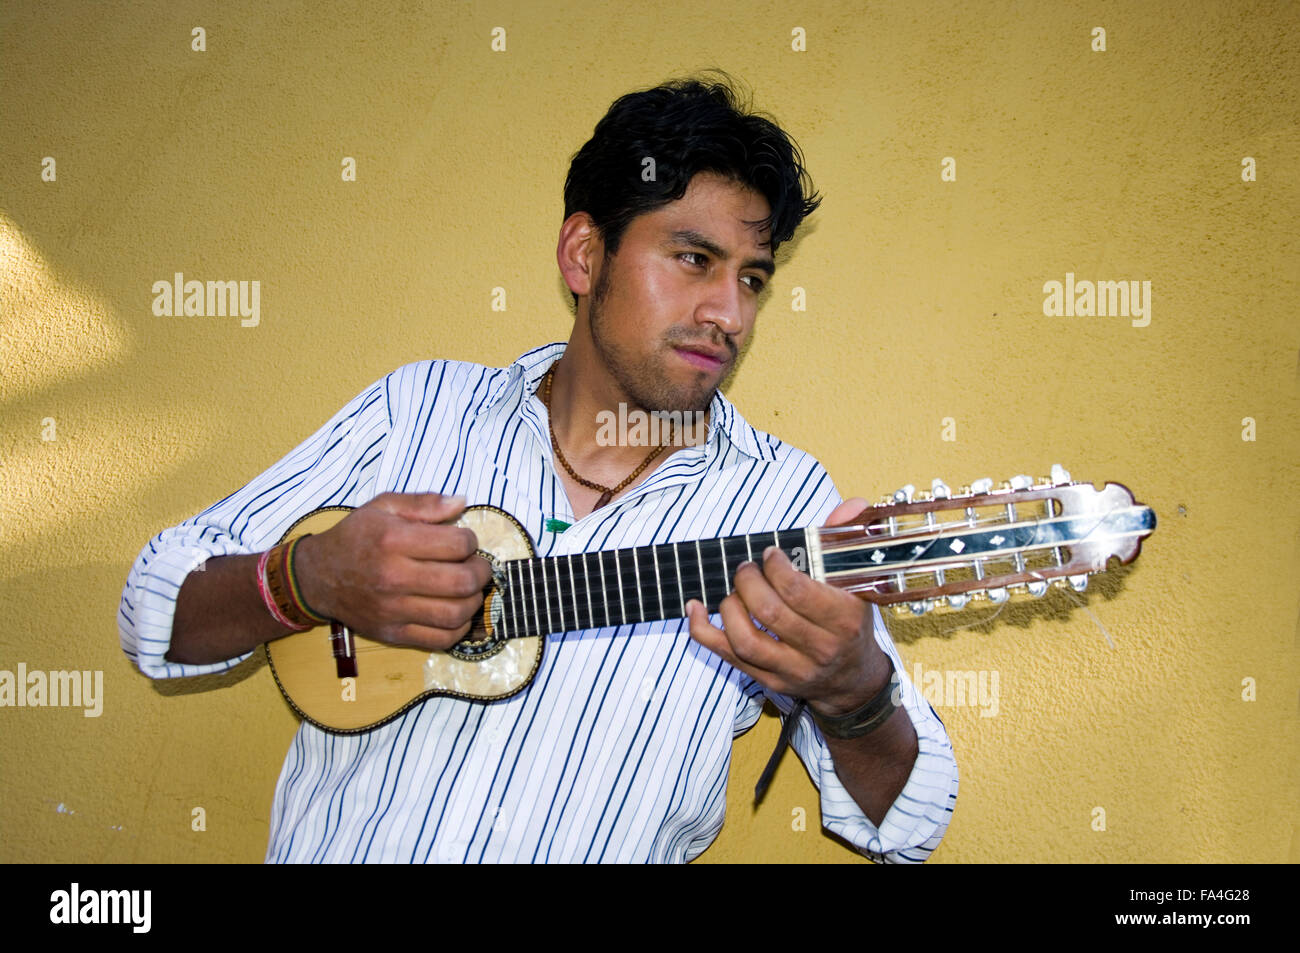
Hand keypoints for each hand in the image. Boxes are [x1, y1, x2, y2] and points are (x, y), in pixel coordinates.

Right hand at [292, 492, 491, 650]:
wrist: (318, 577)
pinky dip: (459, 628)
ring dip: (474, 601)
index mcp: (394, 540)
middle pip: (462, 582)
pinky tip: (457, 612)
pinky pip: (440, 639)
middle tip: (477, 566)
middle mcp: (394, 577)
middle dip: (481, 572)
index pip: (457, 545)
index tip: (465, 542)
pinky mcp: (393, 633)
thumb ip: (424, 503)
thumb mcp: (383, 507)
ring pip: (455, 615)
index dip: (471, 542)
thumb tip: (462, 502)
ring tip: (469, 589)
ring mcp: (393, 610)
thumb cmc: (355, 537)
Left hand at [684, 497, 889, 713]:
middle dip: (748, 581)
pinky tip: (695, 607)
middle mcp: (819, 649)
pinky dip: (703, 631)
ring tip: (734, 589)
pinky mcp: (768, 681)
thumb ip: (847, 540)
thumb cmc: (851, 623)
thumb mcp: (858, 583)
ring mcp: (792, 669)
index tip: (770, 554)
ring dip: (730, 606)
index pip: (798, 591)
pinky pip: (727, 657)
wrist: (852, 680)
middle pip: (769, 613)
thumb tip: (851, 504)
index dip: (775, 567)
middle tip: (747, 568)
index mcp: (843, 620)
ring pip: (745, 640)